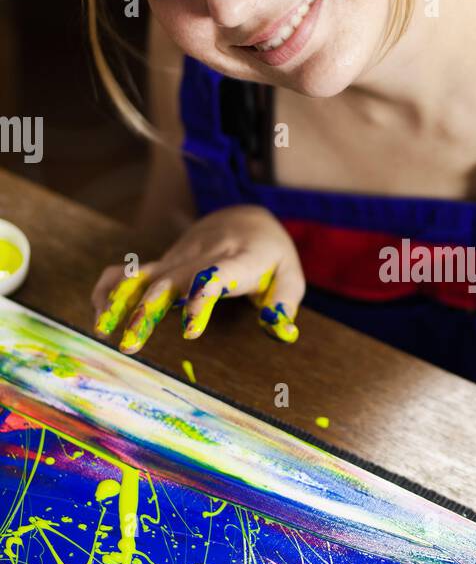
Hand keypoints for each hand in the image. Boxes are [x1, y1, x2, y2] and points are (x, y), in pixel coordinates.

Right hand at [91, 205, 305, 354]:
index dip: (200, 299)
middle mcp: (204, 255)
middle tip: (128, 344)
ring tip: (101, 330)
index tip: (189, 332)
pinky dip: (111, 287)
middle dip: (146, 311)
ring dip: (120, 300)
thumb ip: (284, 305)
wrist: (246, 219)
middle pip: (171, 280)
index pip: (217, 275)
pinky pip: (133, 271)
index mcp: (239, 259)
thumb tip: (281, 333)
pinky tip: (98, 313)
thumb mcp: (290, 278)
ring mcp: (180, 257)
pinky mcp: (165, 262)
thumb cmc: (271, 258)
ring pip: (146, 275)